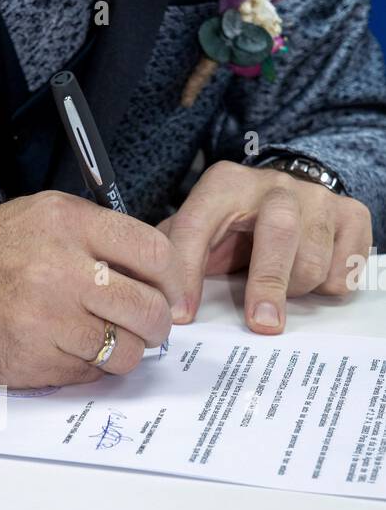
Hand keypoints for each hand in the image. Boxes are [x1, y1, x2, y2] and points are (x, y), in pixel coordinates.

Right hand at [0, 191, 185, 385]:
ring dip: (123, 353)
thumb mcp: (33, 218)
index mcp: (66, 223)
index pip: (155, 253)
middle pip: (148, 309)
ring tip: (103, 344)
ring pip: (125, 351)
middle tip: (145, 328)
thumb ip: (92, 238)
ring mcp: (46, 318)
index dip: (172, 281)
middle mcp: (61, 268)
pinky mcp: (29, 360)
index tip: (170, 294)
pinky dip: (87, 369)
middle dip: (156, 325)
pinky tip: (67, 353)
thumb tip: (149, 274)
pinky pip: (87, 374)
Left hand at [159, 160, 371, 332]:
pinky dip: (329, 285)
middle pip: (278, 231)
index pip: (198, 227)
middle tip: (261, 325)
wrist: (288, 195)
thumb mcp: (199, 231)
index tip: (182, 317)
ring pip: (313, 258)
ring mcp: (317, 197)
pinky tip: (313, 278)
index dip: (187, 274)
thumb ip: (174, 254)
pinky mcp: (353, 215)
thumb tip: (155, 298)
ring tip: (280, 289)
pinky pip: (346, 267)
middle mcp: (274, 184)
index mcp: (224, 185)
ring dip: (295, 290)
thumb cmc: (234, 225)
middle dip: (268, 283)